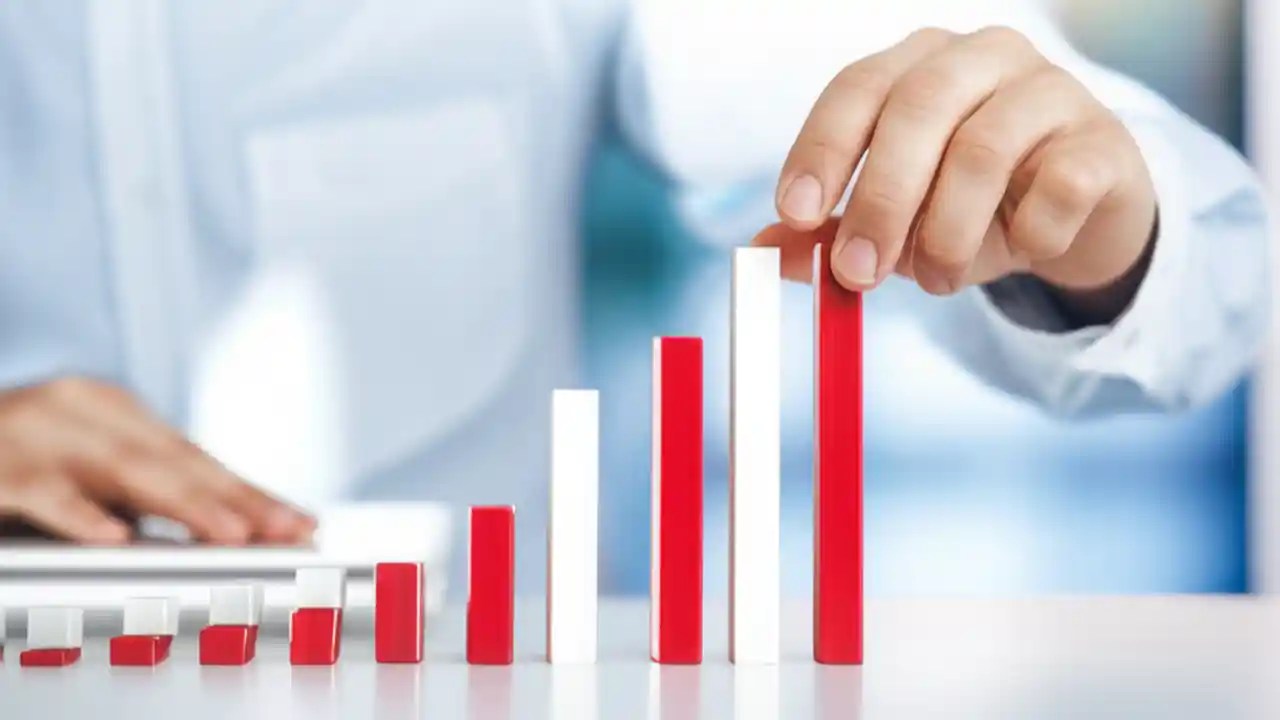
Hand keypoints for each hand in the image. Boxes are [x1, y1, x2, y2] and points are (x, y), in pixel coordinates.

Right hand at [0, 377, 314, 543]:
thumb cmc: (17, 460)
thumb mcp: (87, 470)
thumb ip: (145, 492)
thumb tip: (229, 522)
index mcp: (111, 412)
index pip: (196, 457)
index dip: (249, 491)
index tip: (299, 520)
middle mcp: (82, 411)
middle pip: (175, 461)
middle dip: (236, 500)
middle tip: (284, 530)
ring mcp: (37, 432)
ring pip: (125, 471)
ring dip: (185, 504)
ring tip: (232, 534)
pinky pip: (43, 492)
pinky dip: (80, 515)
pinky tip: (115, 538)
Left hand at [756, 26, 1156, 310]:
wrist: (1076, 218)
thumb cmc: (969, 207)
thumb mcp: (893, 221)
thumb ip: (830, 231)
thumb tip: (764, 250)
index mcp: (918, 64)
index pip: (858, 87)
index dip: (822, 147)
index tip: (795, 212)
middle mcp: (983, 57)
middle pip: (918, 109)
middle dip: (879, 199)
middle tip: (859, 271)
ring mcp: (1051, 89)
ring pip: (984, 148)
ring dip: (948, 232)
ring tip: (938, 281)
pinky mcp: (1104, 138)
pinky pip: (1061, 183)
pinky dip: (1031, 231)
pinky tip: (1022, 251)